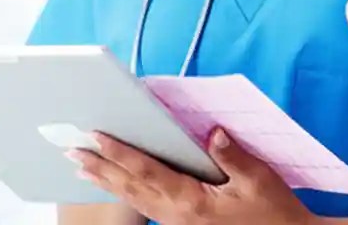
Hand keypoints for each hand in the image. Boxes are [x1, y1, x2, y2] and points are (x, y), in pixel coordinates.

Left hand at [68, 127, 325, 224]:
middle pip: (131, 188)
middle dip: (100, 168)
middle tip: (71, 151)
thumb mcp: (259, 181)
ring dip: (107, 181)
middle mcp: (178, 216)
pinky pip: (146, 208)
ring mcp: (178, 224)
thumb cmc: (276, 214)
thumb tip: (212, 133)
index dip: (120, 153)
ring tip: (82, 167)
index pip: (148, 171)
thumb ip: (232, 155)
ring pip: (134, 200)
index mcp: (193, 202)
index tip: (96, 137)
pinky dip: (126, 193)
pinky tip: (116, 185)